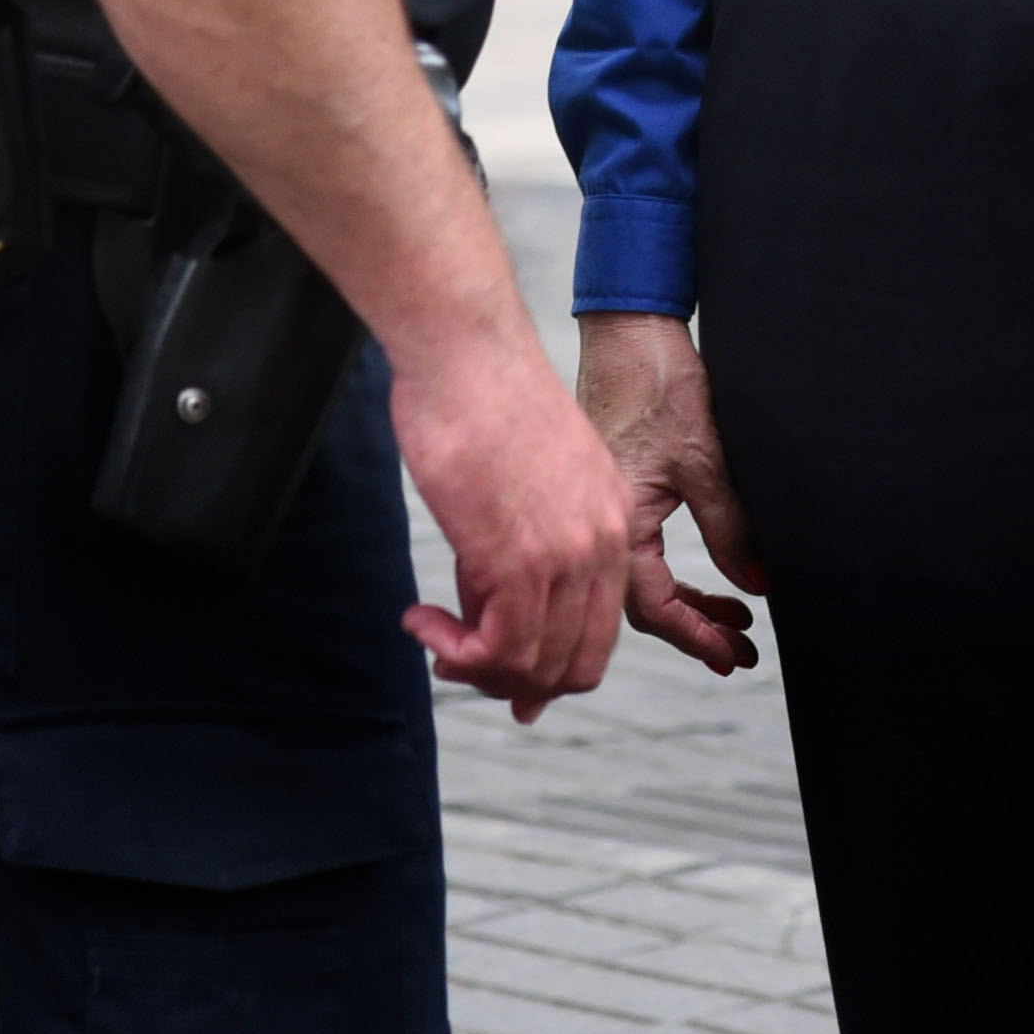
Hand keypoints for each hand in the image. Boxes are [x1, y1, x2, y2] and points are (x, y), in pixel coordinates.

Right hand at [392, 322, 634, 716]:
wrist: (466, 351)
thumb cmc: (481, 401)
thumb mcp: (524, 486)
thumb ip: (517, 556)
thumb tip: (487, 621)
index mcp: (613, 520)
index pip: (599, 631)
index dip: (550, 668)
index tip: (501, 674)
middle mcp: (603, 543)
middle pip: (577, 664)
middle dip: (515, 682)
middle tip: (458, 663)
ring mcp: (565, 553)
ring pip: (536, 666)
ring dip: (474, 668)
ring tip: (433, 638)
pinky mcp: (517, 557)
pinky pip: (497, 648)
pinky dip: (454, 652)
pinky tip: (420, 619)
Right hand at [573, 308, 765, 672]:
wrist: (627, 328)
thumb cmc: (658, 382)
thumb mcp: (705, 460)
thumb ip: (730, 527)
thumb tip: (755, 583)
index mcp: (619, 521)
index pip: (654, 607)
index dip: (696, 636)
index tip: (733, 656)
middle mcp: (605, 524)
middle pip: (645, 604)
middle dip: (695, 630)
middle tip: (741, 648)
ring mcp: (606, 510)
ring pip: (643, 582)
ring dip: (687, 605)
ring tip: (733, 618)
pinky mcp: (614, 493)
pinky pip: (641, 554)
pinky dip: (672, 576)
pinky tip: (705, 580)